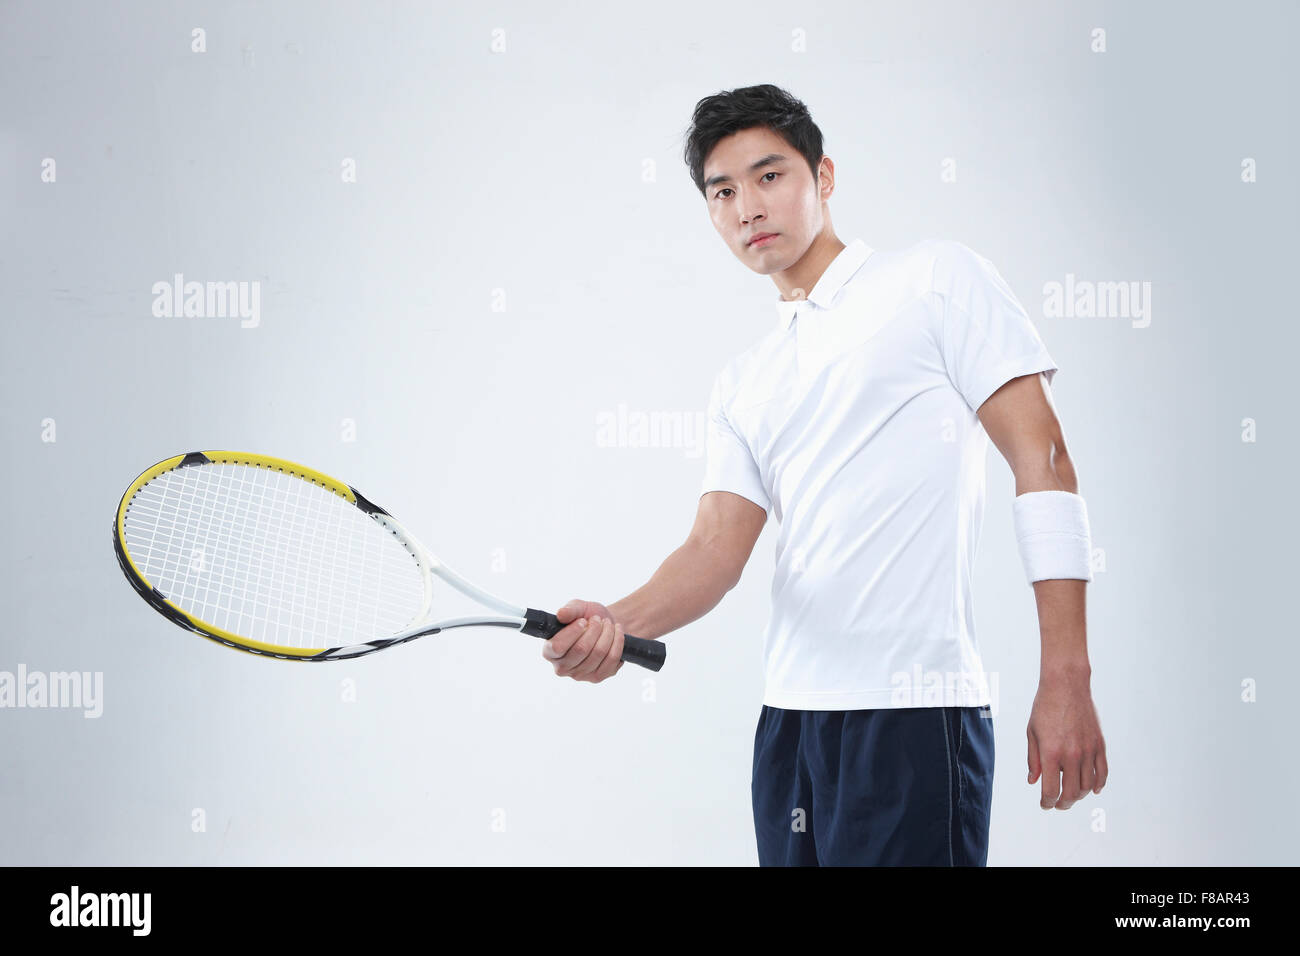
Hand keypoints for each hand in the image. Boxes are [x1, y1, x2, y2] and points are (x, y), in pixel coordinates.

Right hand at [541, 599, 624, 683]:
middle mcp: (562, 668)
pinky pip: (612, 659)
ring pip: (598, 653)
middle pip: (581, 649)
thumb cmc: (585, 617)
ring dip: (608, 633)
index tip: (583, 621)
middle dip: (594, 629)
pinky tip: (617, 632)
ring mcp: (580, 675)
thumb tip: (561, 614)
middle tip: (598, 619)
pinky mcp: (597, 677)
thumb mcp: (577, 608)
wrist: (603, 626)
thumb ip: (569, 610)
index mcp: (550, 652)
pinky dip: (617, 642)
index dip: (572, 632)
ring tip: (608, 623)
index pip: (557, 647)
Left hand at [1027, 672, 1108, 809]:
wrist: (1066, 686)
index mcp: (1051, 753)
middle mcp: (1071, 754)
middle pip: (1072, 793)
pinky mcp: (1099, 744)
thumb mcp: (1032, 733)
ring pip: (1089, 785)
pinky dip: (1099, 784)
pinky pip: (1103, 772)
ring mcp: (1088, 750)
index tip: (1045, 805)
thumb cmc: (1044, 708)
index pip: (1050, 790)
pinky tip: (1093, 789)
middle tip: (1058, 804)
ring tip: (1072, 795)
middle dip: (1064, 803)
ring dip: (1080, 795)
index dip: (1047, 802)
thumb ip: (1033, 759)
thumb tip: (1033, 782)